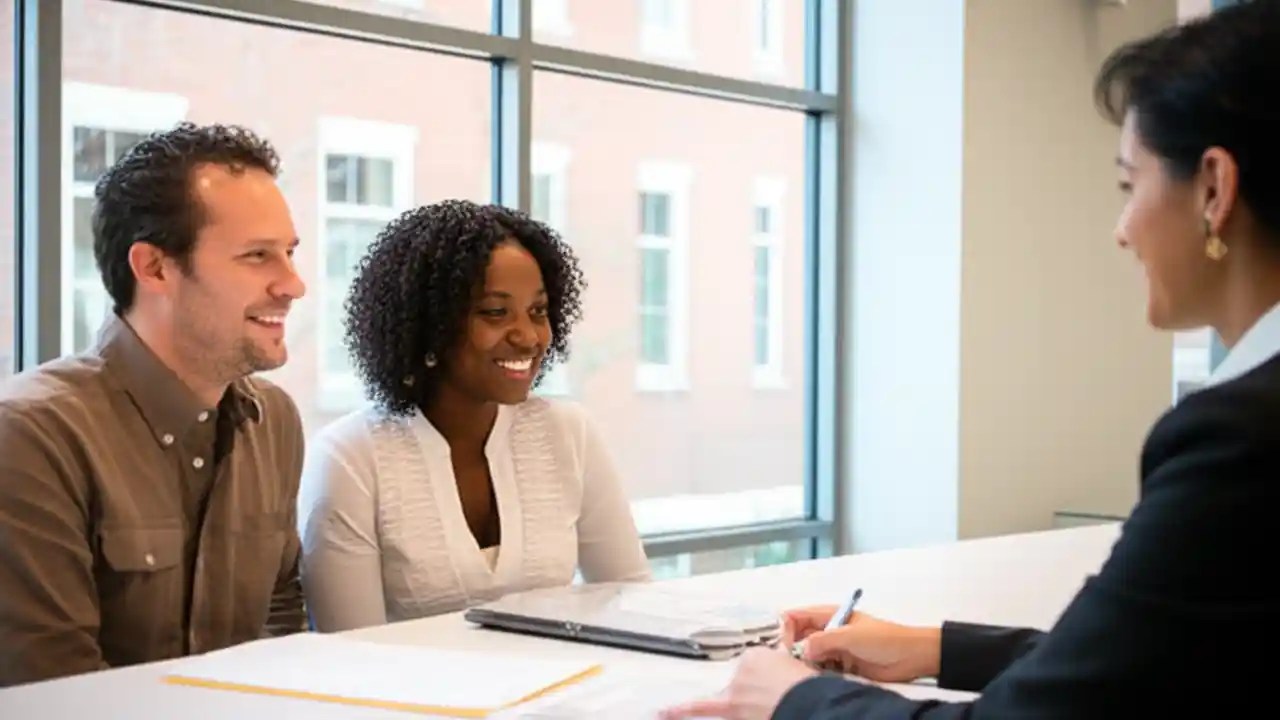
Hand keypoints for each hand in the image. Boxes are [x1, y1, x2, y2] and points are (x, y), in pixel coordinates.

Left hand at [658, 647, 817, 719]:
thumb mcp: (803, 669)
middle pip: (745, 682)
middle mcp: (744, 668)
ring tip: (758, 707)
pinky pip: (701, 707)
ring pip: (733, 696)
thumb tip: (793, 663)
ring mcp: (736, 689)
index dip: (771, 678)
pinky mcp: (731, 708)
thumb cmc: (810, 689)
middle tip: (779, 699)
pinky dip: (679, 710)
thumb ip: (789, 666)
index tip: (782, 684)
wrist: (810, 706)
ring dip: (744, 703)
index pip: (759, 664)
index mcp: (762, 654)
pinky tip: (662, 712)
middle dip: (758, 691)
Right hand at [783, 606, 940, 682]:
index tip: (786, 646)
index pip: (796, 616)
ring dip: (804, 663)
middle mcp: (828, 630)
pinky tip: (816, 679)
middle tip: (793, 663)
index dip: (786, 628)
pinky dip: (815, 673)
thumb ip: (823, 640)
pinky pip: (820, 669)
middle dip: (793, 649)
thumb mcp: (851, 635)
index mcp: (829, 615)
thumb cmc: (884, 639)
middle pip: (799, 636)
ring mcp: (835, 648)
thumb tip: (801, 650)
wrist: (911, 658)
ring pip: (808, 654)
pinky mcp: (841, 665)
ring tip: (806, 672)